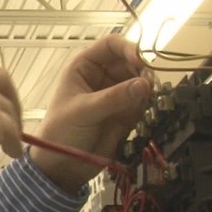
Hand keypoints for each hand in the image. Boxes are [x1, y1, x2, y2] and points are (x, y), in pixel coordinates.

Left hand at [31, 35, 151, 192]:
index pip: (111, 45)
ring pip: (140, 82)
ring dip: (147, 89)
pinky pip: (143, 102)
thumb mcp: (84, 111)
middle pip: (131, 62)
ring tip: (146, 101)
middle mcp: (102, 76)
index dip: (129, 48)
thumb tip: (144, 85)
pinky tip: (145, 112)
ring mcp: (115, 94)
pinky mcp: (125, 113)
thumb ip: (114, 97)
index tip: (143, 61)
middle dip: (143, 71)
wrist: (62, 166)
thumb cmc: (61, 132)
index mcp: (84, 67)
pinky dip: (147, 104)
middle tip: (150, 86)